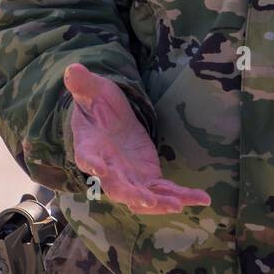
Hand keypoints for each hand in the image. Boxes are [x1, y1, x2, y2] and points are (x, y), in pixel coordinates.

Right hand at [64, 63, 209, 215]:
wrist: (107, 120)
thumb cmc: (96, 104)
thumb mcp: (92, 91)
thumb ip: (83, 84)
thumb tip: (72, 69)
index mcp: (90, 146)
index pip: (88, 157)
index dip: (93, 164)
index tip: (99, 169)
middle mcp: (107, 169)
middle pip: (117, 187)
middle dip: (132, 195)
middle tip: (147, 200)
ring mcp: (128, 176)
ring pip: (142, 196)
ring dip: (160, 202)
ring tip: (180, 204)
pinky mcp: (146, 177)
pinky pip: (163, 191)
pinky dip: (180, 196)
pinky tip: (201, 199)